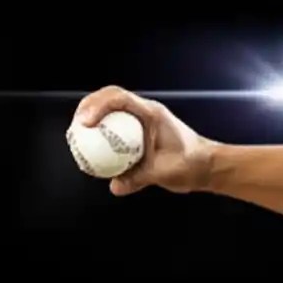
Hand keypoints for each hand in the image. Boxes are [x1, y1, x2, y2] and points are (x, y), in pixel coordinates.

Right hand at [72, 85, 215, 195]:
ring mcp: (144, 118)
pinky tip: (93, 145)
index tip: (84, 123)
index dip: (97, 106)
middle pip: (111, 96)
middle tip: (76, 125)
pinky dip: (104, 128)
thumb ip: (137, 178)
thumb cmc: (190, 164)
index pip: (120, 99)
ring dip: (94, 114)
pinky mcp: (142, 129)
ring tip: (79, 132)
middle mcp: (147, 111)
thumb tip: (115, 186)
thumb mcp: (162, 173)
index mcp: (152, 114)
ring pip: (113, 107)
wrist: (206, 165)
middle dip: (89, 105)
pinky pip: (118, 123)